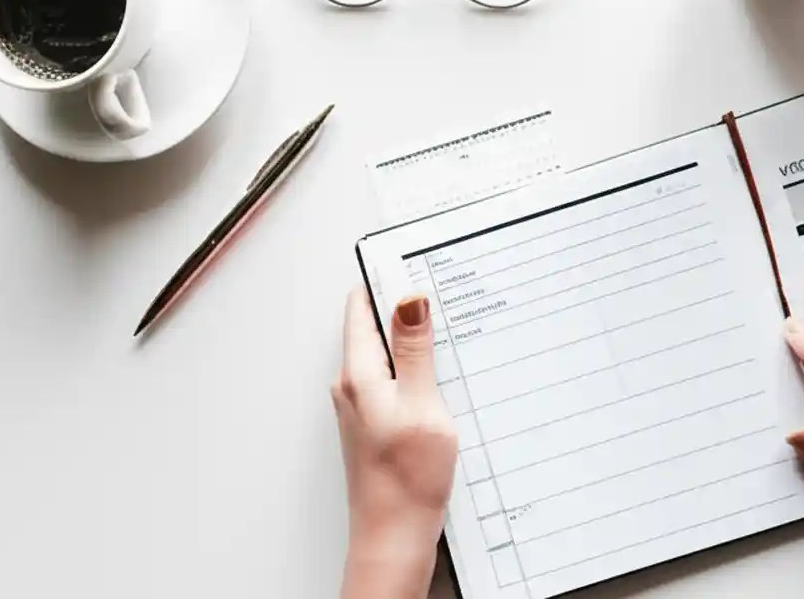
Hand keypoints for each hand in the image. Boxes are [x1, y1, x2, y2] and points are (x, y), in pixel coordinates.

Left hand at [335, 289, 456, 598]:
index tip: (418, 267)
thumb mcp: (421, 404)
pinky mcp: (377, 423)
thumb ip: (414, 351)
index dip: (389, 280)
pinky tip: (443, 381)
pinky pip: (396, 380)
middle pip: (375, 327)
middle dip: (408, 309)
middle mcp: (353, 385)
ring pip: (388, 355)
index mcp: (358, 373)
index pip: (362, 305)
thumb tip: (409, 300)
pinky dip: (418, 372)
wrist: (394, 536)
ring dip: (417, 344)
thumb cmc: (405, 481)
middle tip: (445, 299)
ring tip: (450, 339)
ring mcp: (363, 405)